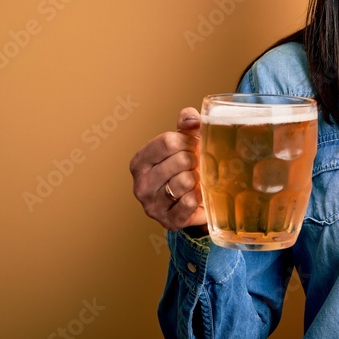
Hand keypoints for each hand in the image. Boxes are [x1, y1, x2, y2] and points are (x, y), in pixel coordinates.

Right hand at [129, 107, 206, 231]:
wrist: (193, 202)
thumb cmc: (186, 167)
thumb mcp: (184, 142)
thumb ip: (187, 124)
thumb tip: (192, 118)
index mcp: (140, 161)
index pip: (167, 141)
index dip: (188, 141)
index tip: (194, 145)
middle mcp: (141, 184)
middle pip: (180, 160)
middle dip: (195, 160)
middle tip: (196, 165)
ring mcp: (152, 205)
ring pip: (184, 182)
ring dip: (197, 179)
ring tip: (196, 180)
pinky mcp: (167, 221)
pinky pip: (189, 203)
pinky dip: (198, 197)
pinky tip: (197, 194)